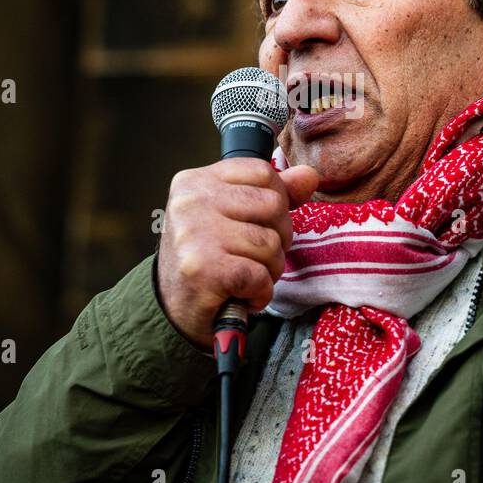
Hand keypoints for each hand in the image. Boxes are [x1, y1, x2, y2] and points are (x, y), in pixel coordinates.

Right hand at [156, 159, 318, 350]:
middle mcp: (191, 202)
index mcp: (195, 181)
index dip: (278, 200)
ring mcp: (195, 234)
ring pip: (271, 243)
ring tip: (247, 277)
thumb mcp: (232, 216)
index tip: (262, 224)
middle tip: (256, 257)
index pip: (262, 171)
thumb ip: (271, 192)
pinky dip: (261, 292)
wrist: (173, 310)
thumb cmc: (206, 258)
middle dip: (279, 237)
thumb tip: (309, 176)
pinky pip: (260, 275)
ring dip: (270, 269)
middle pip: (273, 205)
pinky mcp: (203, 269)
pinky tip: (244, 294)